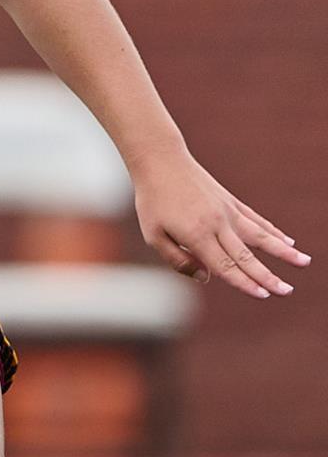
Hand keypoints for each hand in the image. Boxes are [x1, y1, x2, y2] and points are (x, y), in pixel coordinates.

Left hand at [133, 147, 308, 298]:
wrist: (161, 161)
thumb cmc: (153, 201)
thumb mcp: (153, 234)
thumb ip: (177, 259)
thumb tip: (206, 277)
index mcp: (196, 235)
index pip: (224, 265)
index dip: (244, 282)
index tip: (263, 295)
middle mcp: (217, 224)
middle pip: (246, 255)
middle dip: (267, 276)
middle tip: (287, 291)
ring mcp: (227, 211)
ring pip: (260, 235)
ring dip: (283, 251)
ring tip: (304, 262)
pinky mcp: (231, 201)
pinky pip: (256, 220)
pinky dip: (273, 231)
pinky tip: (288, 241)